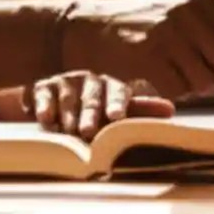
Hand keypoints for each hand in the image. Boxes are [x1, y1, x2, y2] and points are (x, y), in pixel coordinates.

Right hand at [31, 72, 174, 140]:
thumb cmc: (96, 115)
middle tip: (89, 132)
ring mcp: (66, 82)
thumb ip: (140, 112)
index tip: (116, 116)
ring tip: (65, 132)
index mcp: (112, 87)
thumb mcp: (117, 113)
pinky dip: (43, 107)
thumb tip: (170, 109)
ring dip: (67, 116)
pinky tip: (44, 118)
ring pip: (67, 99)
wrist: (58, 108)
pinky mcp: (43, 87)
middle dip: (90, 115)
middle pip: (92, 98)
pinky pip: (44, 95)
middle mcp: (90, 81)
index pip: (118, 93)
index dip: (117, 104)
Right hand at [62, 0, 213, 99]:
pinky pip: (179, 91)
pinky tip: (154, 76)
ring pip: (205, 82)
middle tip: (187, 65)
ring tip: (168, 67)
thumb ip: (211, 29)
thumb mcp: (179, 12)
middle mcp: (190, 13)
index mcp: (203, 0)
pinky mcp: (150, 55)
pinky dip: (171, 91)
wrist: (90, 27)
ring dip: (190, 85)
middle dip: (213, 75)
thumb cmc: (141, 23)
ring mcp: (169, 33)